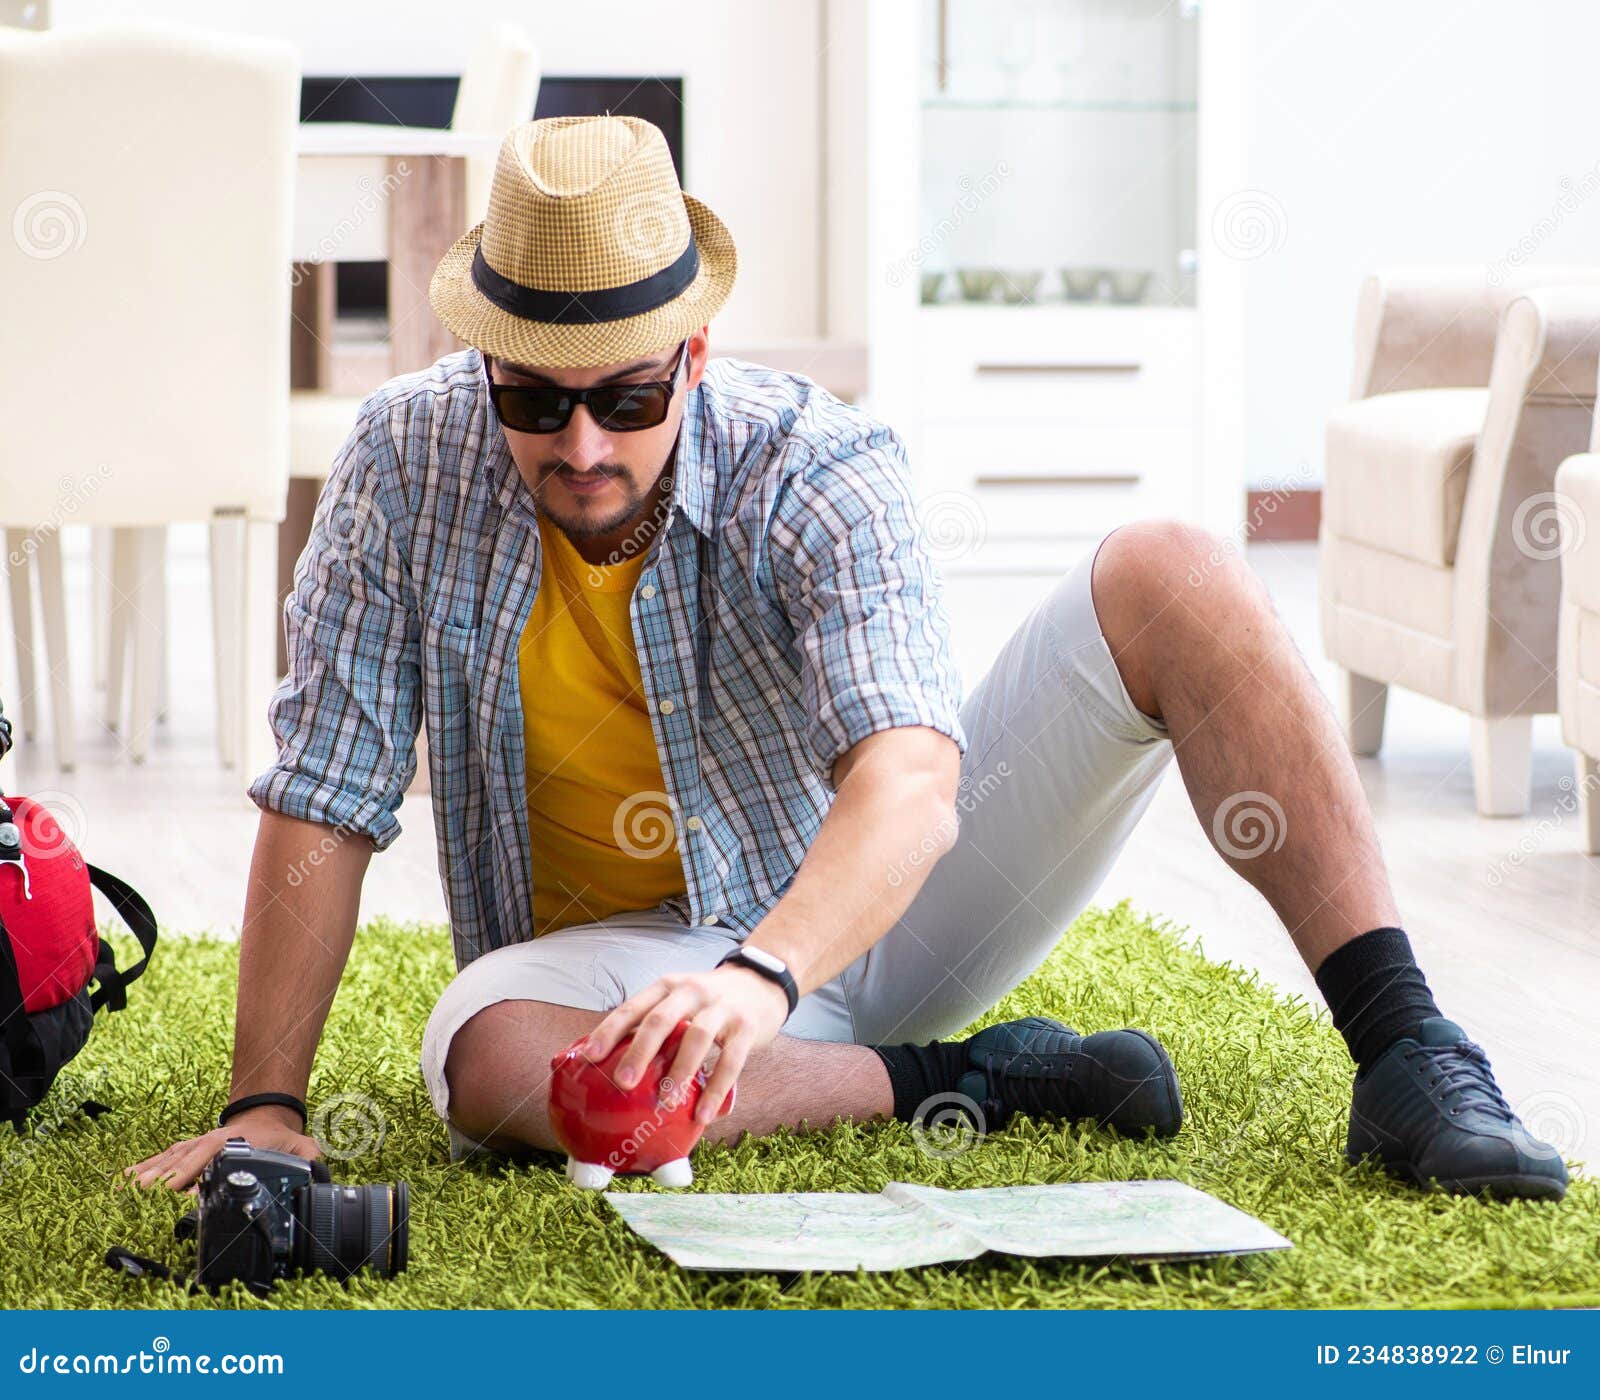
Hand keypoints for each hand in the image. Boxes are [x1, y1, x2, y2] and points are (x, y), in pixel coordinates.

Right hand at [121, 1105, 321, 1191]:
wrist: (265, 1115)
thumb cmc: (278, 1136)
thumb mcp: (300, 1145)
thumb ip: (311, 1157)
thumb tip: (318, 1168)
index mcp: (232, 1143)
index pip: (208, 1155)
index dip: (192, 1170)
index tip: (175, 1187)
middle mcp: (208, 1143)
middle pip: (180, 1160)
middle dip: (160, 1178)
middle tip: (139, 1197)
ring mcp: (194, 1146)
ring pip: (166, 1161)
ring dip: (146, 1176)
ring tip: (124, 1193)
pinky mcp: (184, 1151)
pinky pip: (160, 1160)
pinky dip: (141, 1170)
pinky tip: (121, 1182)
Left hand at [582, 964, 789, 1122]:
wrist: (762, 982)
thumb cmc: (709, 1002)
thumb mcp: (680, 1000)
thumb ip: (655, 1025)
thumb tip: (613, 1069)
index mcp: (668, 987)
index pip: (634, 1007)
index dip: (610, 1030)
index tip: (590, 1056)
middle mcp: (692, 992)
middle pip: (661, 1019)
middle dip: (640, 1051)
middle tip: (623, 1083)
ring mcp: (721, 1007)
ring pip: (696, 1038)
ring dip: (679, 1073)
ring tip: (664, 1104)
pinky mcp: (747, 1027)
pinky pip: (731, 1061)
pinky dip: (716, 1090)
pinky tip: (704, 1115)